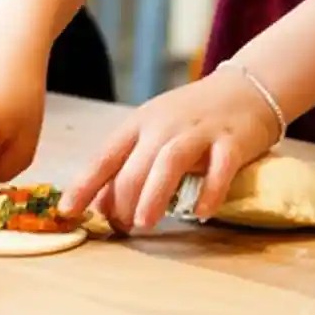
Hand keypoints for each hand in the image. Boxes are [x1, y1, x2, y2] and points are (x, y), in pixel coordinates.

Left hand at [60, 68, 280, 231]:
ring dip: (153, 195)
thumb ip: (128, 167)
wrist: (247, 87)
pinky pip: (219, 168)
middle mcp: (164, 125)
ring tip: (144, 223)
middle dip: (122, 200)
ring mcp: (199, 131)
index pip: (104, 157)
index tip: (67, 211)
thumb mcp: (152, 134)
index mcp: (138, 124)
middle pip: (134, 165)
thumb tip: (101, 206)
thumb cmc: (190, 119)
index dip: (84, 185)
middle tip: (122, 227)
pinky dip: (210, 192)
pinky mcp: (233, 140)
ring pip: (169, 162)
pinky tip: (200, 214)